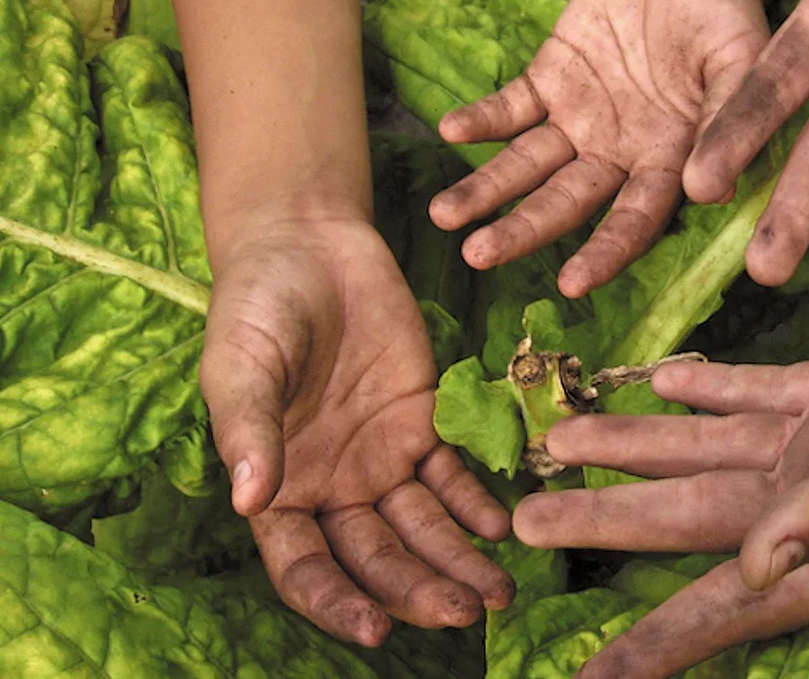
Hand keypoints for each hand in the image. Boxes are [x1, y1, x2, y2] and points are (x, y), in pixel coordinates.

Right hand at [199, 216, 514, 645]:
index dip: (338, 602)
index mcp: (278, 488)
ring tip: (499, 592)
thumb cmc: (255, 307)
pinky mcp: (423, 418)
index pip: (307, 567)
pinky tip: (501, 524)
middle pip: (379, 557)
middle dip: (419, 590)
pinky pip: (453, 472)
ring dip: (459, 560)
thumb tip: (248, 500)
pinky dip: (476, 501)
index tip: (376, 631)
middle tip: (466, 613)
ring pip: (424, 526)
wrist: (308, 245)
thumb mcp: (240, 364)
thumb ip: (248, 429)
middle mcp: (333, 487)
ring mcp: (381, 456)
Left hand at [429, 0, 771, 297]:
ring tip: (443, 216)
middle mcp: (619, 151)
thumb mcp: (744, 61)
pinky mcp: (553, 77)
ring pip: (528, 165)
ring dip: (486, 190)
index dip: (605, 251)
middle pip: (565, 202)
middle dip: (522, 230)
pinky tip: (451, 131)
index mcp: (669, 159)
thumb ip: (729, 117)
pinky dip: (483, 120)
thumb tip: (711, 192)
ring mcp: (581, 117)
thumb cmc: (729, 17)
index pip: (634, 219)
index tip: (571, 284)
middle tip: (478, 255)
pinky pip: (512, 107)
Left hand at [512, 283, 808, 677]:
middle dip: (605, 521)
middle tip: (519, 524)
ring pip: (705, 443)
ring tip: (561, 441)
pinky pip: (756, 385)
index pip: (725, 607)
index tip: (586, 675)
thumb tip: (747, 566)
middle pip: (687, 516)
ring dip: (636, 444)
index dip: (656, 641)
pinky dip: (704, 382)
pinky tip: (659, 376)